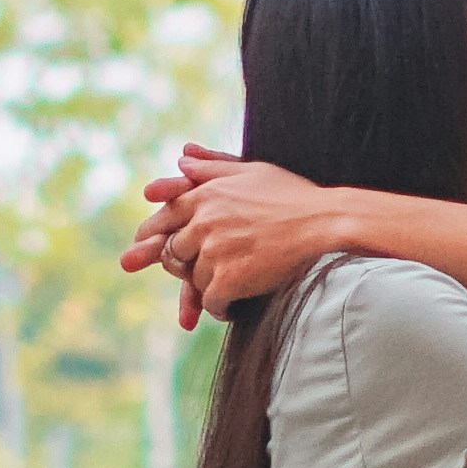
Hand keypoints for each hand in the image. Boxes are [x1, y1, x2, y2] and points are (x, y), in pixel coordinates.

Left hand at [122, 149, 354, 322]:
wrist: (324, 222)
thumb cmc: (292, 194)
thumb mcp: (251, 170)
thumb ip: (213, 165)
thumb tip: (181, 158)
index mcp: (205, 194)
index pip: (165, 216)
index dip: (152, 234)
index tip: (142, 246)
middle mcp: (203, 221)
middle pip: (172, 252)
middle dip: (179, 265)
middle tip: (188, 277)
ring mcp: (214, 251)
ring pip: (192, 278)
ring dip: (204, 287)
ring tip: (222, 290)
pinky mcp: (228, 278)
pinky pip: (210, 300)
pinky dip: (217, 308)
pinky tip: (228, 309)